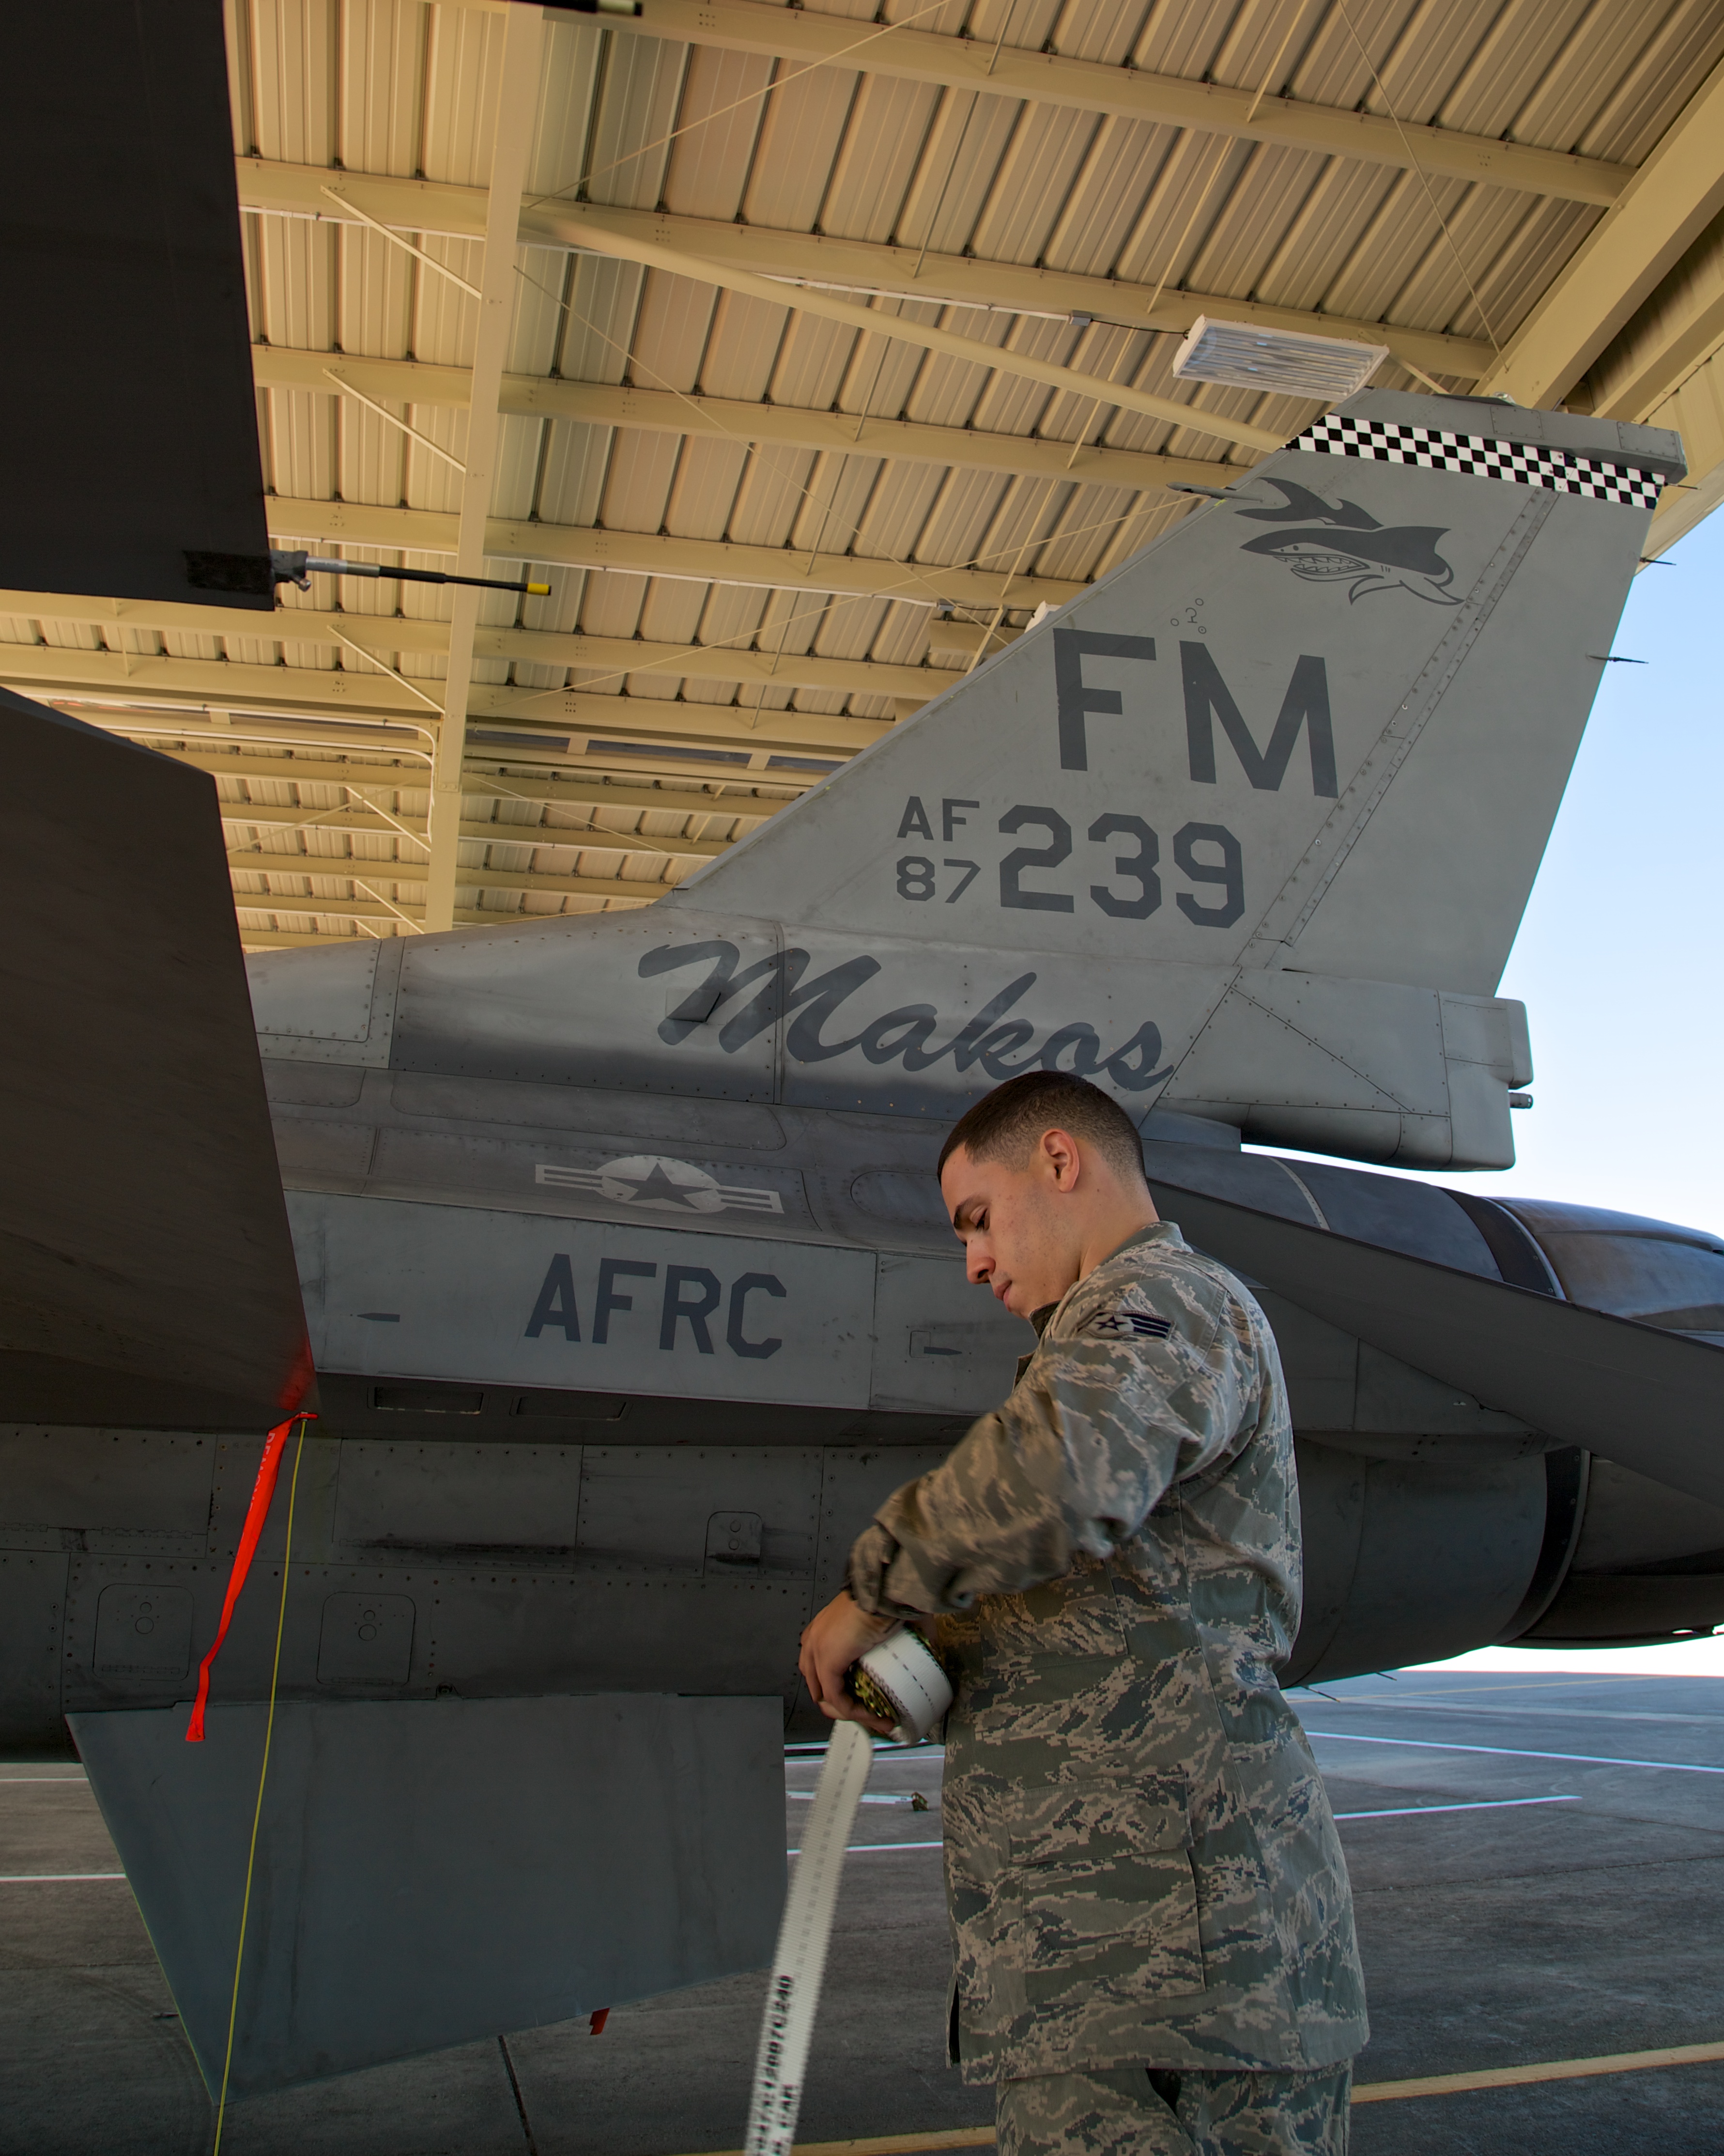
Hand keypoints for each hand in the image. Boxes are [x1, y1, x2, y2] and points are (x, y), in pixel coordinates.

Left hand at [798, 1591, 898, 1733]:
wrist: (882, 1591)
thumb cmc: (886, 1598)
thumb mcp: (886, 1618)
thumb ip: (901, 1632)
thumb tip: (929, 1642)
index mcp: (821, 1631)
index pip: (821, 1671)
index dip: (841, 1689)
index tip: (866, 1701)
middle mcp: (812, 1642)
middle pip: (820, 1687)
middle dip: (845, 1706)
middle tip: (871, 1714)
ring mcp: (816, 1653)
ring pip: (830, 1698)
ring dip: (854, 1714)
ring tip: (877, 1720)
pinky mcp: (827, 1664)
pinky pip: (839, 1699)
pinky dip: (857, 1713)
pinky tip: (875, 1717)